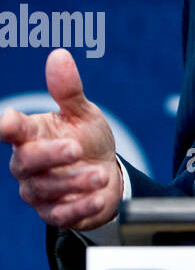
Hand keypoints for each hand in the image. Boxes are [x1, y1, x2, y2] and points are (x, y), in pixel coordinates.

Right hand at [0, 48, 122, 229]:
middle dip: (51, 154)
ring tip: (99, 174)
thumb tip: (59, 56)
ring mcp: (37, 190)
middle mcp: (27, 163)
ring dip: (74, 182)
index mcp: (30, 134)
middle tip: (76, 148)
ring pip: (45, 189)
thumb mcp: (83, 114)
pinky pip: (61, 214)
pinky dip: (81, 207)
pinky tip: (98, 198)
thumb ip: (69, 90)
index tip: (6, 123)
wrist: (108, 177)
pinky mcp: (52, 212)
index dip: (5, 126)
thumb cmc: (88, 141)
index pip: (10, 129)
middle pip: (26, 161)